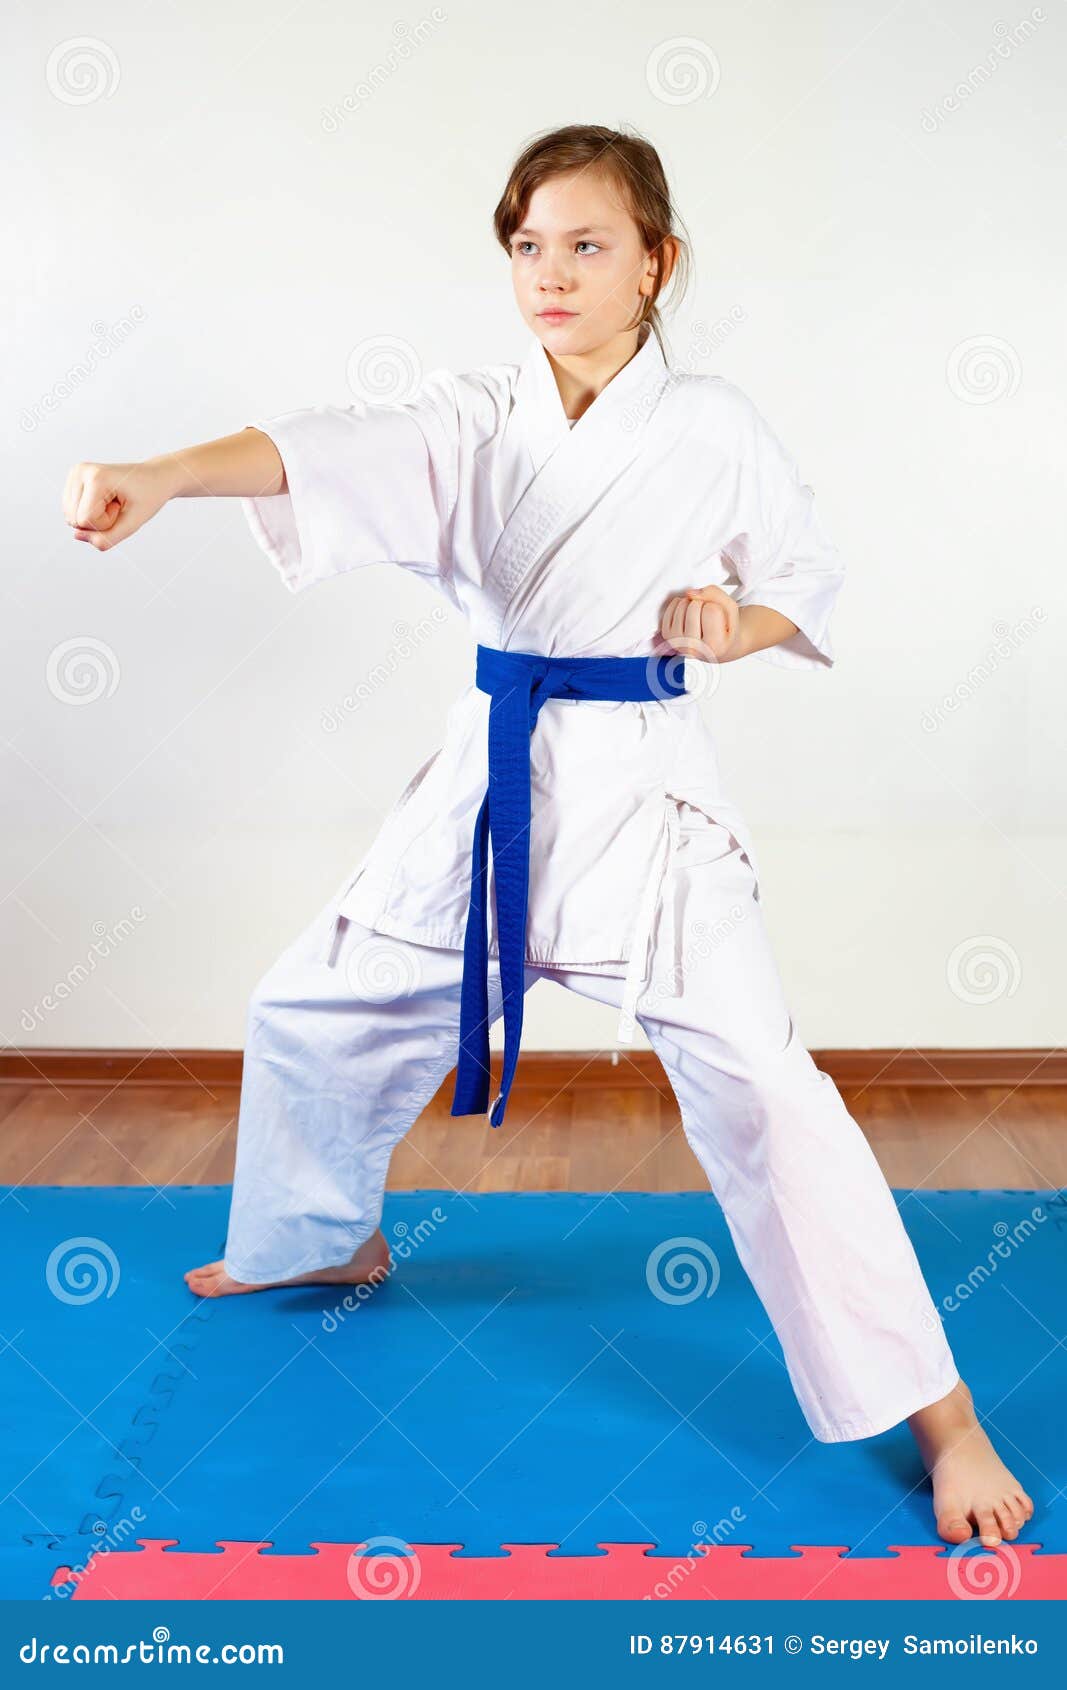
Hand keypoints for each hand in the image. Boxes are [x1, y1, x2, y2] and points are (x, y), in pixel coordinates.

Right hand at [62, 458, 177, 550]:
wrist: (154, 477)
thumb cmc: (148, 496)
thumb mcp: (133, 523)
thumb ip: (106, 538)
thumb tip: (76, 536)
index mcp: (95, 477)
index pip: (86, 520)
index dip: (107, 522)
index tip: (122, 506)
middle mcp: (80, 472)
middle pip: (76, 520)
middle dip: (100, 521)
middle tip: (118, 504)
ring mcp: (74, 474)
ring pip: (72, 518)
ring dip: (94, 518)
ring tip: (113, 502)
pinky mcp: (73, 480)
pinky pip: (72, 513)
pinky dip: (89, 514)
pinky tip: (105, 500)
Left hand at [659, 584, 742, 661]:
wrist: (718, 646)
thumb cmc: (725, 628)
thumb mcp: (731, 610)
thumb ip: (715, 594)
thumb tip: (690, 593)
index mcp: (714, 645)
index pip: (711, 609)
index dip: (716, 607)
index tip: (718, 618)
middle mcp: (693, 648)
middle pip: (694, 606)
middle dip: (702, 603)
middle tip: (707, 616)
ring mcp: (678, 643)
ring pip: (681, 605)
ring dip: (691, 603)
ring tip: (699, 616)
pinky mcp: (667, 637)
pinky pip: (670, 608)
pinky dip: (679, 605)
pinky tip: (688, 615)